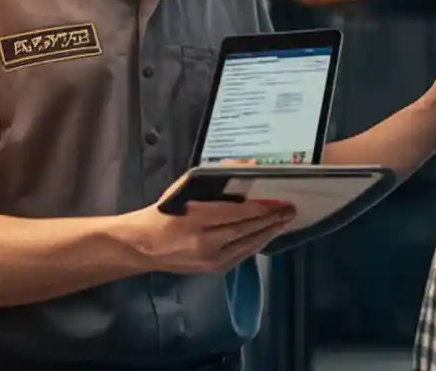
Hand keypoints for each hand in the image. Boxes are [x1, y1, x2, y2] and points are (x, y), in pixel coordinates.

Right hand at [122, 174, 294, 274]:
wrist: (145, 245)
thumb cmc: (165, 212)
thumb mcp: (184, 189)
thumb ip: (213, 180)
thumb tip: (245, 167)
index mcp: (196, 219)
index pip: (237, 213)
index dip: (262, 208)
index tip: (279, 200)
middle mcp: (206, 242)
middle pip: (247, 229)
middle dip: (272, 219)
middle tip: (290, 209)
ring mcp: (211, 259)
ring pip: (249, 244)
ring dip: (269, 232)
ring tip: (284, 220)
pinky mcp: (214, 269)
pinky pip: (243, 255)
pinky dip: (257, 243)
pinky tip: (267, 234)